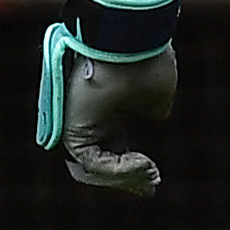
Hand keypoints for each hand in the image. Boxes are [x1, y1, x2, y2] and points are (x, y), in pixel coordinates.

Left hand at [38, 32, 178, 192]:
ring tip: (151, 174)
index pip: (113, 149)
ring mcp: (77, 123)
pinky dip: (119, 169)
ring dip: (124, 178)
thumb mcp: (157, 93)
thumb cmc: (145, 61)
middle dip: (126, 179)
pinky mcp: (72, 129)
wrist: (130, 42)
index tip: (155, 174)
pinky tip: (144, 164)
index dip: (133, 167)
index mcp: (107, 109)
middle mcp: (88, 117)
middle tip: (150, 187)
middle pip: (100, 163)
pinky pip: (92, 162)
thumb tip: (153, 117)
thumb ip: (152, 109)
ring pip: (92, 169)